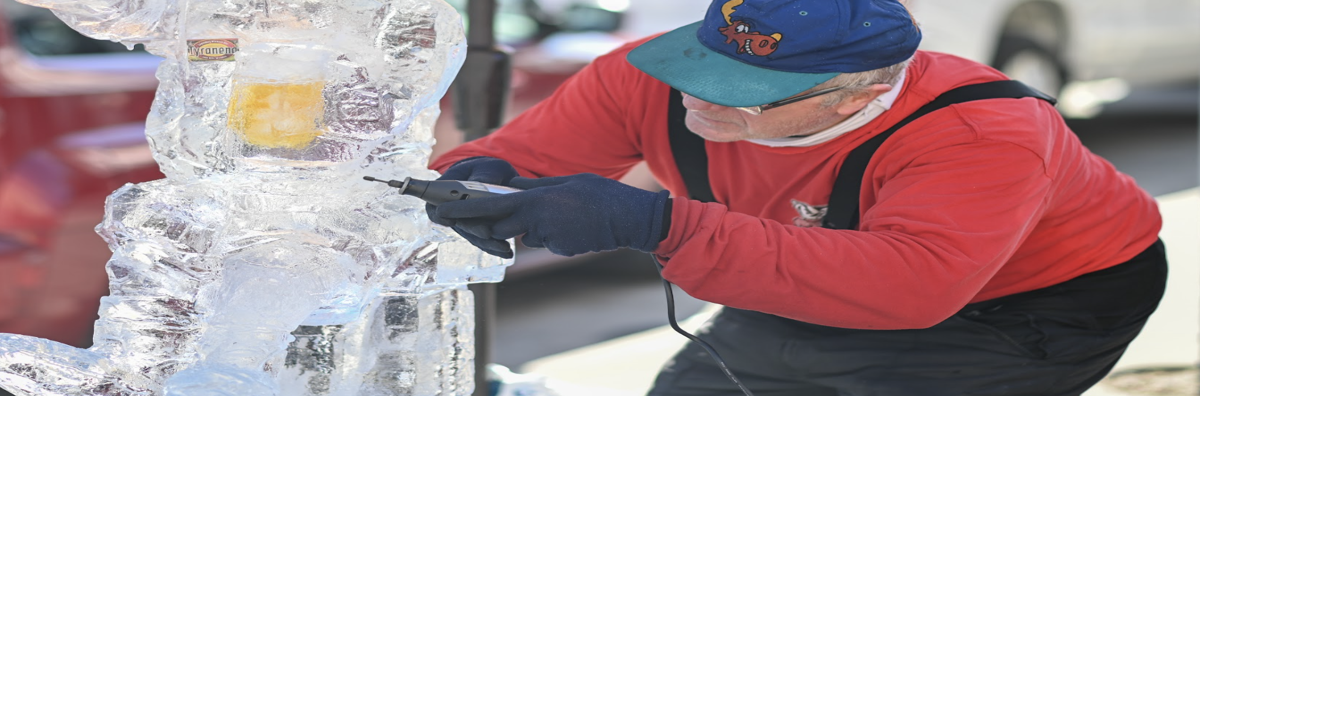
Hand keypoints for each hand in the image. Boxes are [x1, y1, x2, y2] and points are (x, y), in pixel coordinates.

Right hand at [427, 157, 522, 257]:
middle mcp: (453, 210)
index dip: (439, 216)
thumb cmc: (489, 170)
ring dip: (487, 244)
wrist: (499, 180)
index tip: (450, 221)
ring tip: (504, 248)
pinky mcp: (479, 231)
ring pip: (472, 236)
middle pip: (458, 224)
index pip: (434, 205)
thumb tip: (480, 183)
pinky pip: (484, 242)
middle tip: (487, 233)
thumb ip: (483, 176)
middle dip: (473, 230)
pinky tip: (507, 253)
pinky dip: (495, 248)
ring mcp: (466, 222)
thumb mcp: (487, 168)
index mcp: (446, 190)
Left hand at [431, 173, 671, 257]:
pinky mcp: (560, 249)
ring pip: (527, 233)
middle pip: (503, 224)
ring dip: (536, 226)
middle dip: (504, 220)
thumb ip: (535, 188)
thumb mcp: (565, 182)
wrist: (630, 220)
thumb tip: (511, 188)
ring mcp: (548, 238)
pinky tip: (577, 226)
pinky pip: (546, 241)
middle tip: (528, 208)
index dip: (463, 209)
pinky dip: (555, 234)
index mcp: (535, 200)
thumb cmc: (600, 195)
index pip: (489, 206)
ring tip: (568, 215)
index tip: (443, 210)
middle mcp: (537, 220)